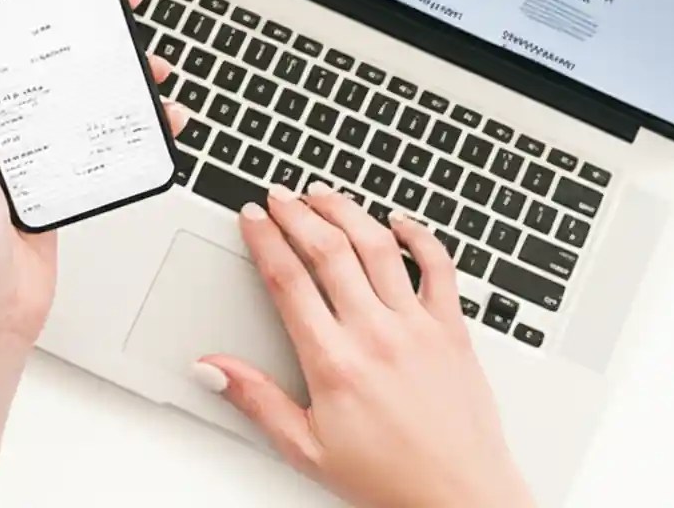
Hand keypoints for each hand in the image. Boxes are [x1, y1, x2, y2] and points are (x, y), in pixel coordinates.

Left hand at [0, 0, 183, 345]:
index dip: (23, 12)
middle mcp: (0, 132)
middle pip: (49, 67)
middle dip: (88, 38)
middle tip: (123, 17)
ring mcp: (34, 156)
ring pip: (80, 102)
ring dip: (117, 84)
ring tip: (151, 74)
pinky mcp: (59, 182)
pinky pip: (95, 144)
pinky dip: (125, 131)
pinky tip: (149, 125)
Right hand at [197, 184, 533, 507]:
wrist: (460, 498)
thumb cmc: (389, 480)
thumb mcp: (306, 448)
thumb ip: (257, 400)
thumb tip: (213, 367)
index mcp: (334, 363)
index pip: (288, 279)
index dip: (264, 238)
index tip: (251, 217)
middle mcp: (376, 334)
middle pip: (329, 249)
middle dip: (297, 212)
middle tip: (280, 196)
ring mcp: (418, 326)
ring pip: (378, 245)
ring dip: (347, 211)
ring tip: (323, 196)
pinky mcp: (454, 329)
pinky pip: (439, 266)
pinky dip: (419, 236)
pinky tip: (399, 222)